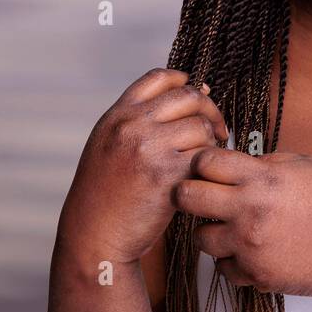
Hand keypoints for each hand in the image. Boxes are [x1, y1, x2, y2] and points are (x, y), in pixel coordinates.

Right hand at [60, 67, 229, 263]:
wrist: (95, 234)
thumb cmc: (107, 193)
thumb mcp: (110, 144)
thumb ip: (142, 118)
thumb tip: (199, 89)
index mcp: (117, 115)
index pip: (160, 77)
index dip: (185, 82)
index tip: (197, 97)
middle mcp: (131, 125)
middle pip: (188, 96)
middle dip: (210, 110)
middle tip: (217, 130)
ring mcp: (148, 147)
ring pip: (201, 126)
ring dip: (209, 142)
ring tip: (202, 159)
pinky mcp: (167, 174)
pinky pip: (205, 156)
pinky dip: (208, 166)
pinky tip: (200, 177)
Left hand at [174, 147, 311, 300]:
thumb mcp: (304, 165)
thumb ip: (265, 161)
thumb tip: (234, 164)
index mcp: (262, 178)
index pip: (205, 161)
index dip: (203, 162)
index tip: (209, 168)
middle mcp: (250, 210)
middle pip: (187, 196)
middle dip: (190, 193)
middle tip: (202, 197)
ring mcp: (249, 244)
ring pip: (199, 238)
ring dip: (210, 232)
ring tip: (231, 229)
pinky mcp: (253, 273)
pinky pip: (222, 267)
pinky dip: (232, 261)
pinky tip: (249, 251)